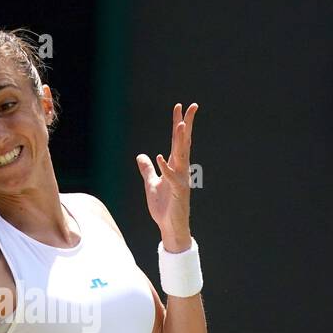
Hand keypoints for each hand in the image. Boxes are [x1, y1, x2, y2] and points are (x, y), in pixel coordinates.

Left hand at [136, 102, 196, 250]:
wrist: (170, 226)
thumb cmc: (164, 207)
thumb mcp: (151, 184)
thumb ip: (147, 169)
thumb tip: (141, 155)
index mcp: (174, 166)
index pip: (177, 141)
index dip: (178, 123)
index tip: (179, 107)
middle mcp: (180, 169)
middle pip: (183, 143)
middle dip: (186, 124)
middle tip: (191, 106)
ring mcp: (181, 180)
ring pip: (181, 156)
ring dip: (180, 141)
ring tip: (180, 125)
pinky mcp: (177, 192)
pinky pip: (171, 177)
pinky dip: (166, 168)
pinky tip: (160, 157)